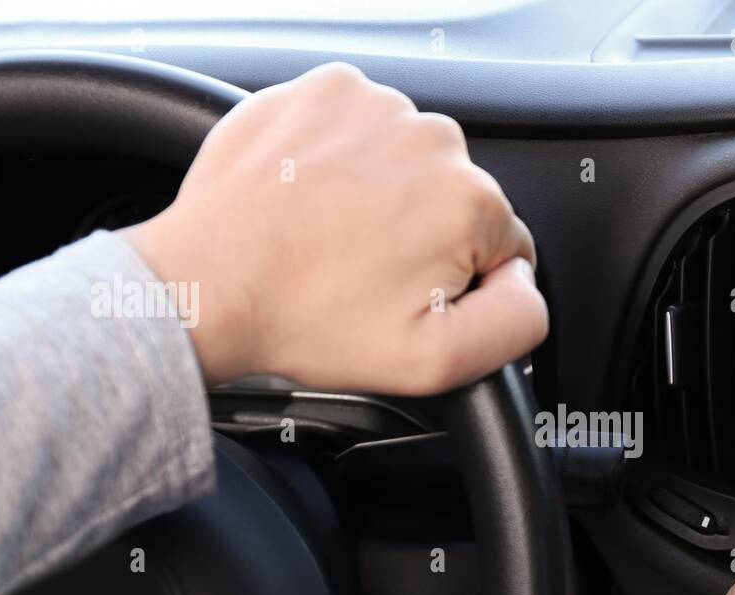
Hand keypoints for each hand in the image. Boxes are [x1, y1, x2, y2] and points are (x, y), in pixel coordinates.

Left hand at [125, 62, 545, 392]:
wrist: (207, 284)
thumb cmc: (307, 320)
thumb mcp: (435, 362)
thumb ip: (516, 323)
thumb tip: (527, 283)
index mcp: (469, 202)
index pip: (502, 245)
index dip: (461, 280)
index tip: (410, 295)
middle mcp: (431, 138)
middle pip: (457, 198)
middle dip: (423, 236)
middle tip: (365, 274)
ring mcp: (374, 105)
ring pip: (409, 160)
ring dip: (383, 195)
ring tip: (333, 238)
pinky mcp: (324, 91)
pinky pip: (360, 128)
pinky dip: (343, 160)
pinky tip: (314, 200)